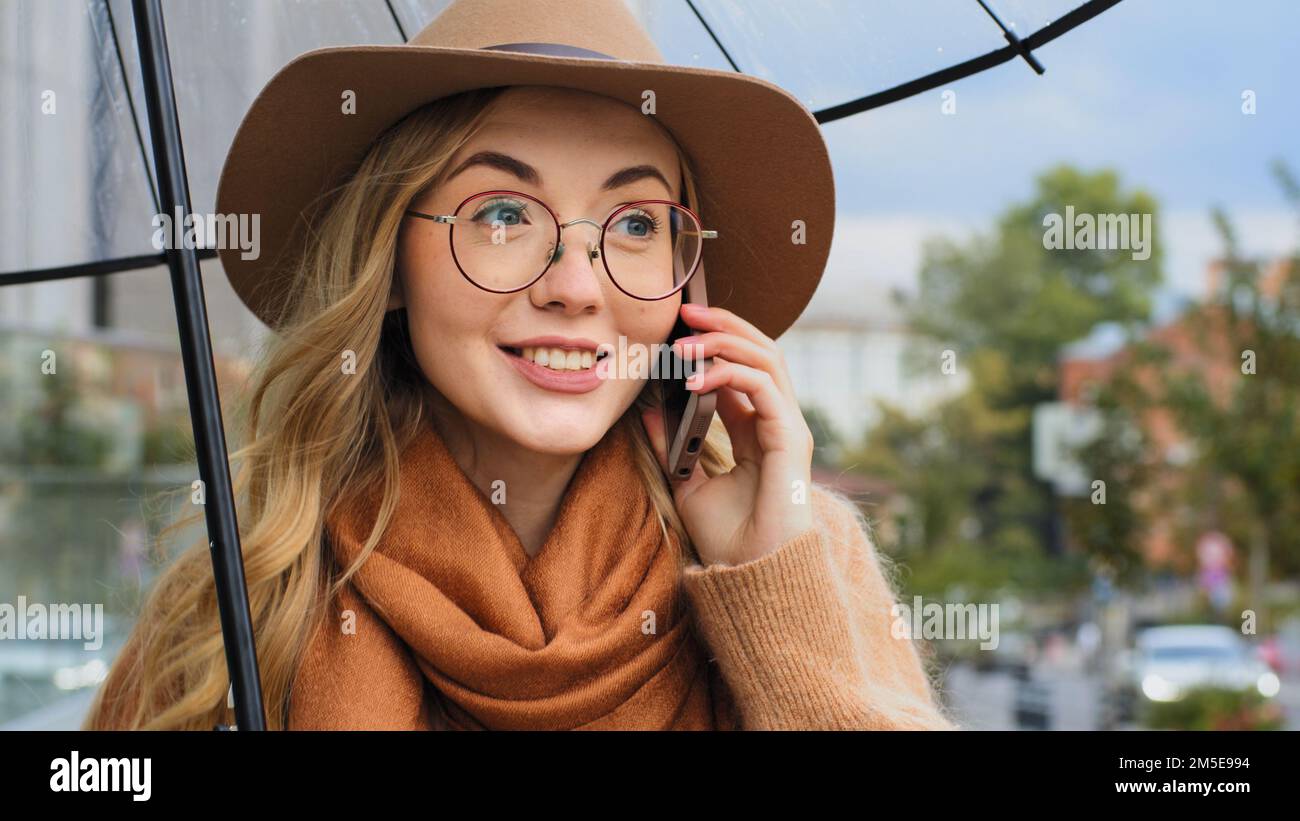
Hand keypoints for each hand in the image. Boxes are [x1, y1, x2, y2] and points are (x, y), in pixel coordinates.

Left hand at [641, 303, 815, 566]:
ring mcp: (788, 427)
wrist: (753, 576)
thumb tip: (648, 409)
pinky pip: (762, 387)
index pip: (742, 368)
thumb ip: (671, 445)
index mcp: (757, 430)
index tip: (677, 329)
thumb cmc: (729, 539)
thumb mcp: (688, 483)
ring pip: (767, 359)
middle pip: (761, 352)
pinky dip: (728, 373)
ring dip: (724, 342)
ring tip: (685, 343)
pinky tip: (695, 378)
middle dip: (723, 326)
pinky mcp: (790, 437)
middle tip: (685, 313)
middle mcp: (777, 421)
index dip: (713, 342)